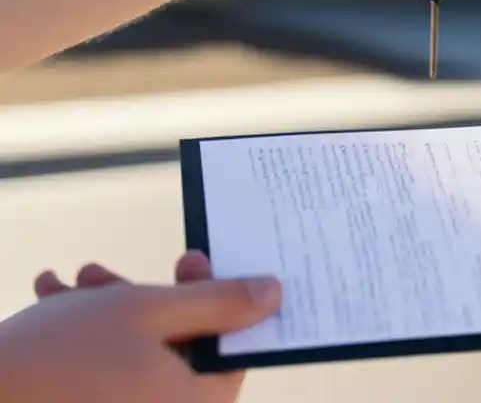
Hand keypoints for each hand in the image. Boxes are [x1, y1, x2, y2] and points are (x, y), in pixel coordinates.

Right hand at [0, 252, 279, 402]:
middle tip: (110, 270)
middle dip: (142, 299)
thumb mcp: (150, 310)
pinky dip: (82, 335)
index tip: (191, 261)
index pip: (230, 350)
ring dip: (106, 309)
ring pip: (133, 354)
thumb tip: (275, 294)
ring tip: (72, 282)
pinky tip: (51, 298)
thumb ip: (219, 301)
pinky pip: (102, 374)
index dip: (215, 298)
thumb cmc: (61, 357)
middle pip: (177, 350)